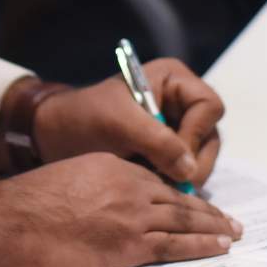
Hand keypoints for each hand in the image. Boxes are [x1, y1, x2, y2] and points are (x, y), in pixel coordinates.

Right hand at [0, 153, 241, 266]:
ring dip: (212, 229)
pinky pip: (174, 246)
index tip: (196, 199)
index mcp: (115, 166)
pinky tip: (217, 247)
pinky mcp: (128, 245)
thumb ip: (101, 183)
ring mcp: (132, 215)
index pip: (158, 179)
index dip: (181, 192)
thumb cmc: (32, 202)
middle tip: (230, 220)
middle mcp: (130, 186)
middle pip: (179, 199)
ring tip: (232, 234)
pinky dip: (200, 246)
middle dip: (208, 211)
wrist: (14, 222)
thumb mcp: (72, 175)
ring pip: (184, 221)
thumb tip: (113, 200)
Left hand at [31, 58, 225, 186]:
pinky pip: (185, 173)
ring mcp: (176, 130)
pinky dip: (172, 183)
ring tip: (152, 181)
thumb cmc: (84, 118)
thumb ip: (157, 141)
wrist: (55, 137)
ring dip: (182, 176)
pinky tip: (150, 186)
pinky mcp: (167, 155)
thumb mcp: (118, 124)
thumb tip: (190, 168)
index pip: (208, 106)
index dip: (196, 133)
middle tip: (170, 183)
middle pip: (210, 136)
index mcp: (173, 80)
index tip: (173, 157)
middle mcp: (180, 103)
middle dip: (193, 162)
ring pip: (201, 159)